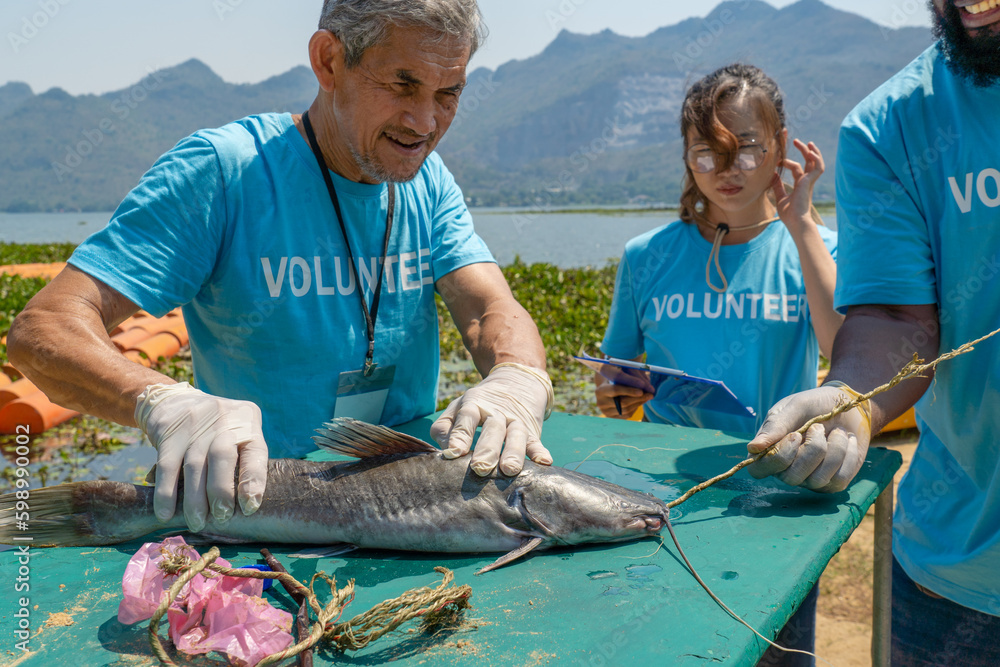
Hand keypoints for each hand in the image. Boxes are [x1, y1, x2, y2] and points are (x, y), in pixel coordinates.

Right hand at [135, 382, 267, 530]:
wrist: (175, 401)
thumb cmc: (216, 430)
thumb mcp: (236, 433)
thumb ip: (242, 461)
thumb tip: (245, 507)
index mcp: (247, 421)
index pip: (256, 452)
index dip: (253, 482)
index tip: (249, 507)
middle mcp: (223, 420)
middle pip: (222, 457)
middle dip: (221, 492)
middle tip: (221, 518)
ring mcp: (194, 425)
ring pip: (194, 466)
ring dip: (194, 500)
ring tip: (197, 522)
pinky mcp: (168, 432)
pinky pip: (166, 468)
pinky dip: (166, 494)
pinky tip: (166, 513)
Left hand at [430, 362, 553, 476]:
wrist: (516, 382)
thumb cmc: (478, 404)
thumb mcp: (457, 407)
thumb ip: (443, 427)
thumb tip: (444, 452)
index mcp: (474, 404)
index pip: (467, 418)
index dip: (460, 436)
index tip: (453, 453)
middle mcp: (496, 413)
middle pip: (492, 429)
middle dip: (487, 449)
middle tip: (479, 468)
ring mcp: (516, 421)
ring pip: (516, 436)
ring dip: (513, 452)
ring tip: (509, 470)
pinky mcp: (532, 431)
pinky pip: (536, 442)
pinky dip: (540, 452)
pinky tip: (544, 463)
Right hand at [595, 380, 651, 418]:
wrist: (606, 389)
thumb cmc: (613, 379)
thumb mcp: (617, 375)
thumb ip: (627, 378)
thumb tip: (644, 384)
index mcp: (600, 391)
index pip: (616, 390)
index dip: (630, 390)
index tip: (642, 390)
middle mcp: (601, 403)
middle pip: (623, 402)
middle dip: (638, 398)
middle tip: (650, 394)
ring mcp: (606, 412)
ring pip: (626, 410)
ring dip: (639, 403)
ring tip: (647, 397)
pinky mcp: (612, 418)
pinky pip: (627, 415)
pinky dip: (635, 408)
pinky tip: (640, 401)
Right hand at [746, 382, 870, 492]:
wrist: (850, 407)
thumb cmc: (815, 405)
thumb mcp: (795, 407)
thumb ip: (775, 426)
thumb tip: (753, 448)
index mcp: (769, 451)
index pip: (758, 470)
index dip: (778, 457)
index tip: (795, 434)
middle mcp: (786, 470)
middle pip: (791, 477)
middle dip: (812, 448)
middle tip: (818, 427)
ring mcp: (810, 479)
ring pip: (818, 480)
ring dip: (834, 449)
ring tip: (836, 432)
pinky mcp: (833, 483)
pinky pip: (839, 479)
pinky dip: (848, 455)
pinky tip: (847, 442)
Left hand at [771, 138, 824, 234]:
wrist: (795, 222)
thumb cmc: (789, 214)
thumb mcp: (780, 197)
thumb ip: (777, 186)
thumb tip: (772, 175)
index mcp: (800, 185)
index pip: (797, 168)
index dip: (789, 162)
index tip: (779, 159)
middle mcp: (806, 181)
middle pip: (808, 162)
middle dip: (803, 150)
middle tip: (795, 141)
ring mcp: (810, 182)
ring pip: (815, 162)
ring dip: (812, 151)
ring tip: (806, 142)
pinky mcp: (810, 182)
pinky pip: (818, 168)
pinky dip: (816, 159)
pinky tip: (810, 152)